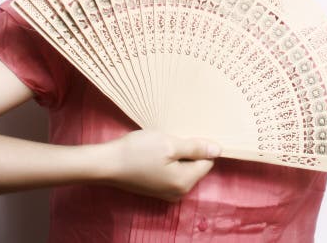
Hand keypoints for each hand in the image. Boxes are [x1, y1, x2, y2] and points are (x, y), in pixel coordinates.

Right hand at [98, 128, 221, 201]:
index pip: (207, 162)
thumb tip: (219, 150)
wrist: (107, 164)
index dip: (200, 146)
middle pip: (196, 166)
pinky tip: (156, 151)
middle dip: (189, 150)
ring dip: (177, 154)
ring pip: (183, 168)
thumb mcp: (169, 144)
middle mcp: (178, 192)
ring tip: (163, 143)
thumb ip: (196, 148)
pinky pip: (171, 172)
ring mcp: (166, 192)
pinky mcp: (156, 188)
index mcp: (185, 182)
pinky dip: (168, 160)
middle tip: (173, 137)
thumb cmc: (138, 152)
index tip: (187, 134)